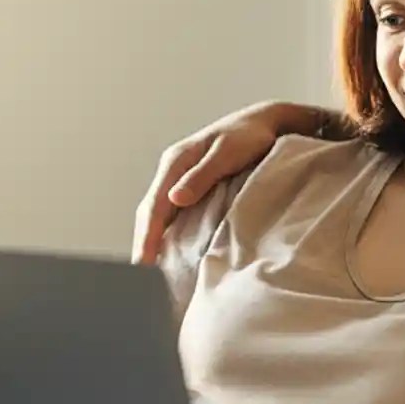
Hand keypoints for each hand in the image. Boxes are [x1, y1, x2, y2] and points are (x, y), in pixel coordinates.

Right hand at [131, 102, 289, 264]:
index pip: (154, 206)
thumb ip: (202, 175)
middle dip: (143, 245)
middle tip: (139, 279)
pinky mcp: (190, 189)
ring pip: (157, 216)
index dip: (147, 237)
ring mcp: (179, 181)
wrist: (265, 123)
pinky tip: (168, 255)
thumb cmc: (249, 136)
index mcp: (175, 162)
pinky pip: (171, 216)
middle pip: (149, 214)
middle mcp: (172, 172)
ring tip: (150, 275)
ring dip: (151, 242)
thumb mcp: (227, 153)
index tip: (144, 264)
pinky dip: (165, 236)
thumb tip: (176, 199)